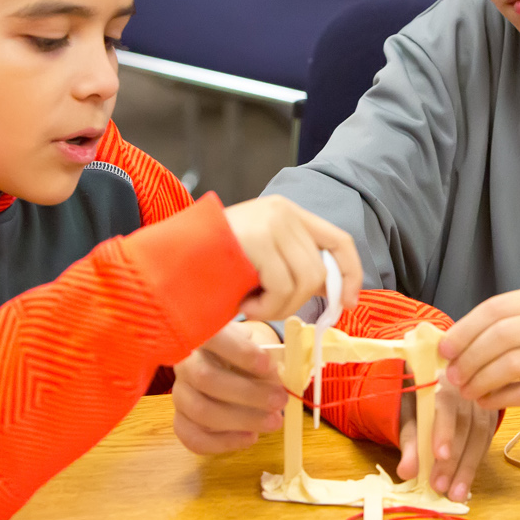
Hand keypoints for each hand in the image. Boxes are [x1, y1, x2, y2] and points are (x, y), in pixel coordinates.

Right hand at [173, 321, 287, 453]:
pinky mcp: (181, 419)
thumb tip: (285, 373)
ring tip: (273, 422)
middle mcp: (185, 363)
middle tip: (280, 400)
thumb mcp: (259, 344)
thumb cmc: (247, 353)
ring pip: (201, 411)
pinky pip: (193, 437)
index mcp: (203, 336)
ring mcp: (180, 392)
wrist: (231, 363)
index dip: (240, 352)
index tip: (269, 364)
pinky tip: (250, 437)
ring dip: (241, 420)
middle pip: (206, 378)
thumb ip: (270, 355)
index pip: (213, 338)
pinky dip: (225, 442)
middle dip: (247, 393)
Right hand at [222, 196, 362, 322]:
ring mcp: (271, 222)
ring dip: (278, 307)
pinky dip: (266, 307)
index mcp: (288, 213)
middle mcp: (283, 212)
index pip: (339, 241)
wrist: (168, 260)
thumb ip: (294, 268)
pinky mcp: (258, 238)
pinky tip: (243, 303)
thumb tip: (333, 292)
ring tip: (250, 305)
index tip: (349, 304)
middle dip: (297, 302)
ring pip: (305, 281)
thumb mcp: (261, 264)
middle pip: (319, 270)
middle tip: (264, 308)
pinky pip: (283, 287)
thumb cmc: (211, 268)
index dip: (351, 274)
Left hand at [397, 383, 500, 502]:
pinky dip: (474, 464)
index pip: (445, 406)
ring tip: (455, 494)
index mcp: (440, 383)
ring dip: (466, 468)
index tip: (440, 456)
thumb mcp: (408, 418)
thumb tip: (407, 472)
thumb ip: (408, 443)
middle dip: (453, 459)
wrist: (432, 387)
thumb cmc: (417, 402)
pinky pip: (486, 442)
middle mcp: (465, 390)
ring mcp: (481, 402)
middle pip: (464, 425)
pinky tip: (465, 482)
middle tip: (440, 486)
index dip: (444, 431)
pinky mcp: (489, 417)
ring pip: (479, 436)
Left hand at [438, 286, 519, 437]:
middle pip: (504, 335)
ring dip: (481, 380)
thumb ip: (507, 330)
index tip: (445, 349)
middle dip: (470, 357)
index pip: (499, 307)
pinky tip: (487, 403)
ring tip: (467, 392)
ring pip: (513, 364)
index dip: (466, 329)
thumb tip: (453, 345)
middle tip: (453, 376)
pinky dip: (500, 398)